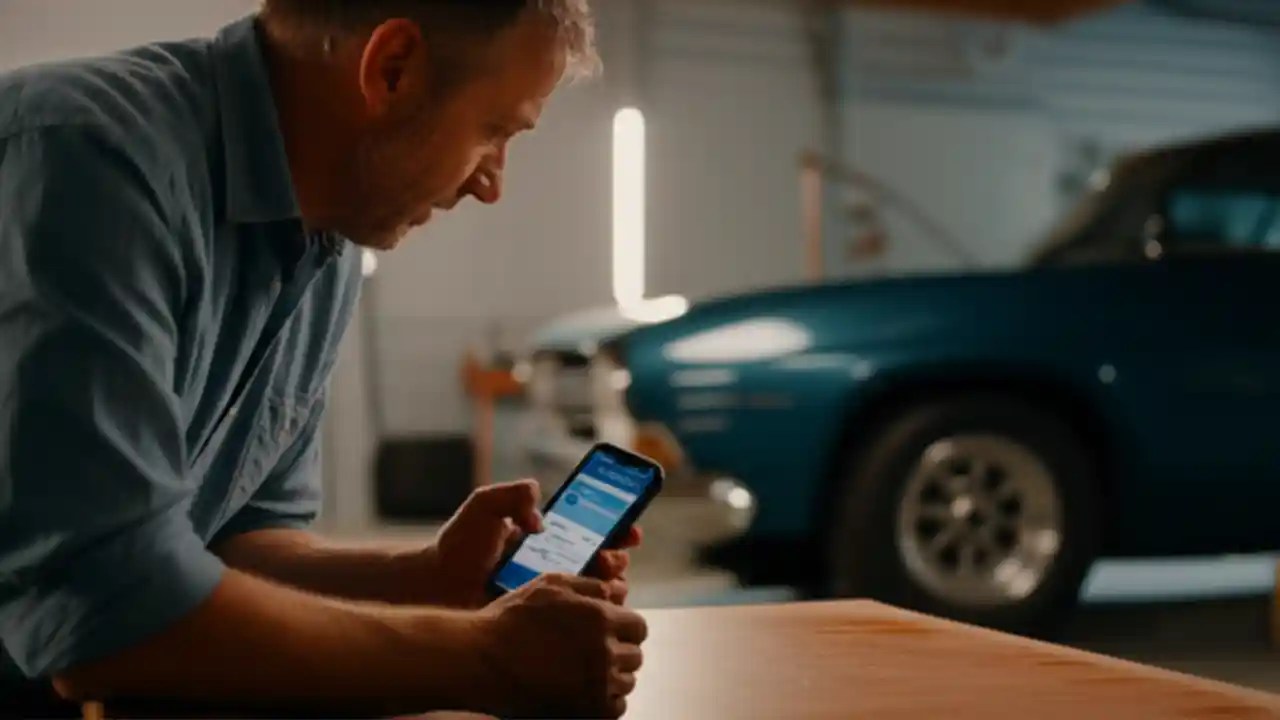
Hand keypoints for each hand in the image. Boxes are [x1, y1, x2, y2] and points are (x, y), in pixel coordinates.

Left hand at [424, 481, 644, 608]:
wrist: (437, 586)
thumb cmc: (458, 547)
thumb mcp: (484, 507)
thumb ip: (511, 494)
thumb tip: (539, 506)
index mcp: (549, 538)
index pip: (594, 531)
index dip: (618, 528)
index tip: (630, 527)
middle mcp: (557, 565)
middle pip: (606, 561)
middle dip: (618, 557)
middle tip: (610, 556)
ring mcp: (553, 595)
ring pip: (600, 592)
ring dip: (612, 584)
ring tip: (603, 580)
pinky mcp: (546, 621)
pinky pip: (581, 620)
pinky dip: (595, 613)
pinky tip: (590, 607)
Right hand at [476, 574, 646, 718]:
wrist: (481, 659)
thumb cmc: (512, 618)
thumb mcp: (550, 585)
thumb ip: (590, 586)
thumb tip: (620, 591)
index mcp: (601, 617)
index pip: (638, 627)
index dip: (625, 629)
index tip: (611, 634)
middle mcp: (605, 650)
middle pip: (634, 656)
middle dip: (619, 652)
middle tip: (593, 654)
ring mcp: (597, 684)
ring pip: (626, 682)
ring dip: (612, 677)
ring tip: (585, 673)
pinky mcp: (587, 710)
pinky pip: (616, 707)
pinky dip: (606, 701)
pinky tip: (584, 692)